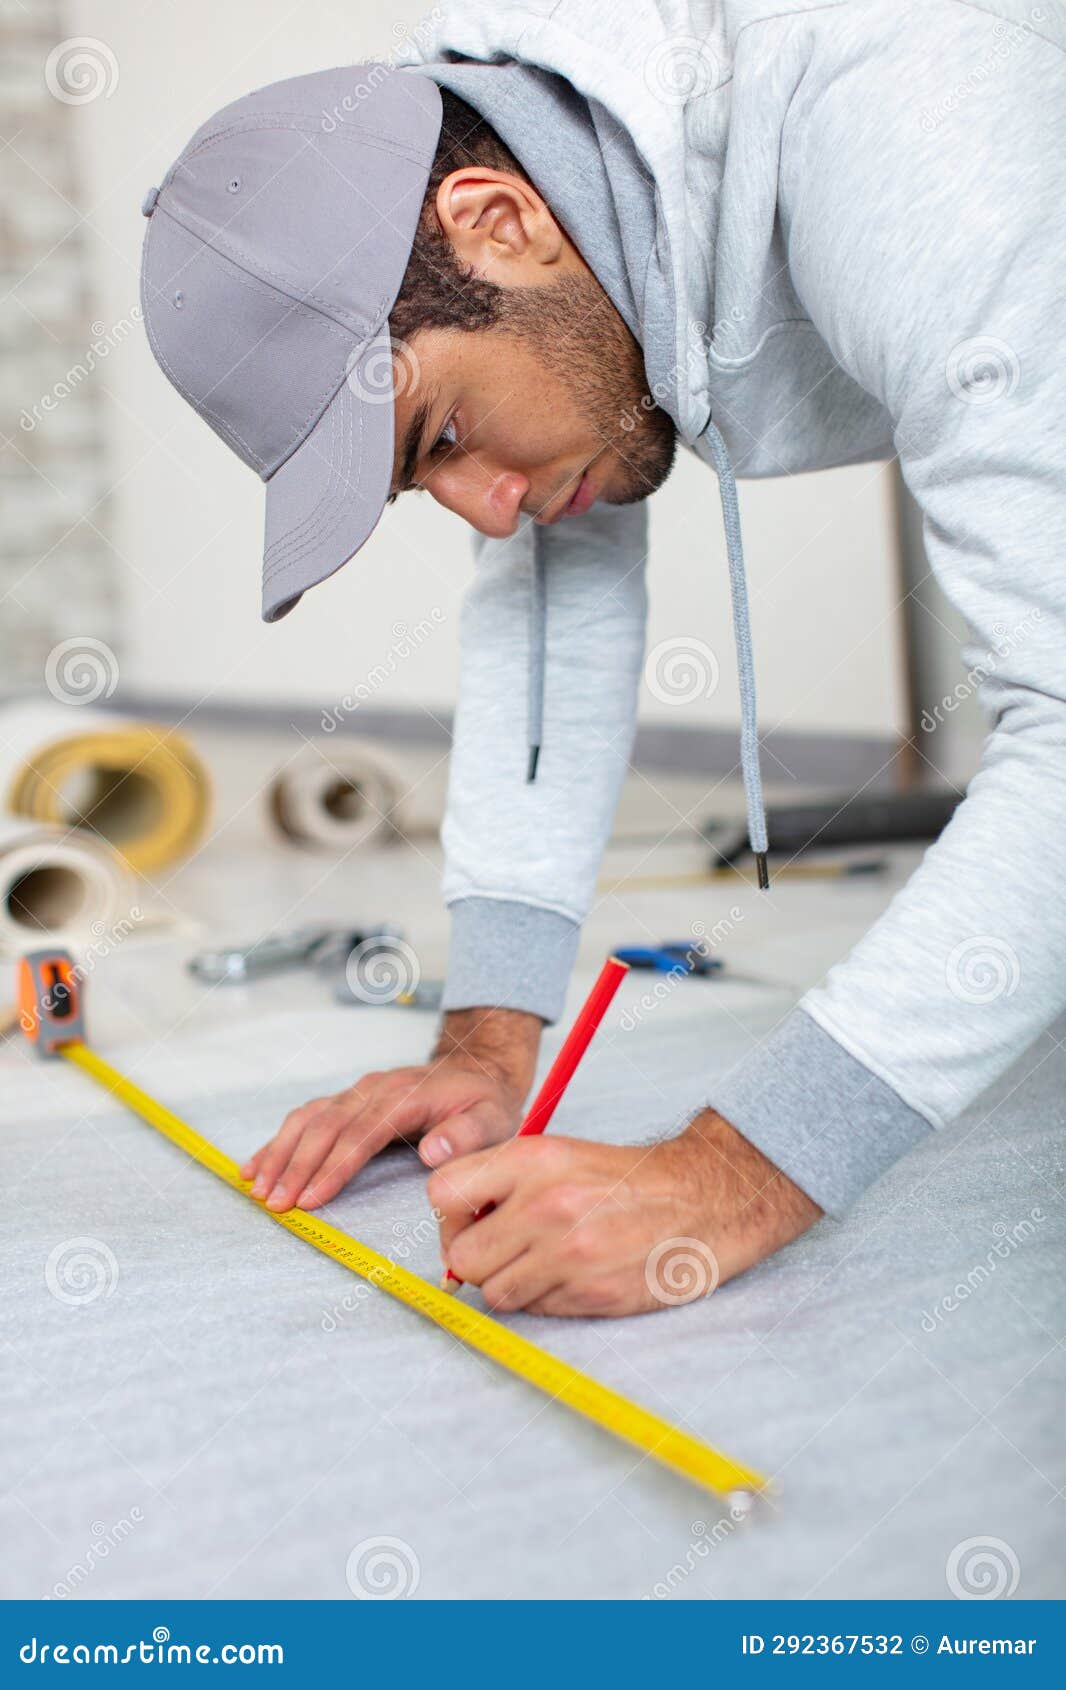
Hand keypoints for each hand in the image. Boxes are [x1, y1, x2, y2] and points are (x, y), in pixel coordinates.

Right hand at [241, 1007, 540, 1212]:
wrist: (475, 1069)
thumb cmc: (482, 1102)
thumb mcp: (491, 1118)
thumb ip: (465, 1136)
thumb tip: (432, 1152)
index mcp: (406, 1097)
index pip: (363, 1134)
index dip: (334, 1167)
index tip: (311, 1198)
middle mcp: (374, 1090)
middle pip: (326, 1127)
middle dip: (296, 1167)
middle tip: (276, 1204)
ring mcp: (357, 1093)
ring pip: (308, 1120)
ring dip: (280, 1154)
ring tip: (257, 1189)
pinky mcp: (347, 1100)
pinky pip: (306, 1117)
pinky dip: (279, 1141)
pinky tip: (255, 1166)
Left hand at [428, 1108, 821, 1315]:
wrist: (700, 1200)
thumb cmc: (624, 1180)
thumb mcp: (558, 1156)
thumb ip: (501, 1183)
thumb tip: (452, 1229)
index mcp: (532, 1160)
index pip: (442, 1194)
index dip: (450, 1216)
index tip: (470, 1221)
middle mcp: (545, 1206)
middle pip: (463, 1257)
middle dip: (477, 1259)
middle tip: (504, 1250)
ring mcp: (569, 1254)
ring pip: (496, 1293)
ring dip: (512, 1284)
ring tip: (545, 1262)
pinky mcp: (591, 1293)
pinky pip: (536, 1311)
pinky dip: (545, 1300)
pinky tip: (573, 1275)